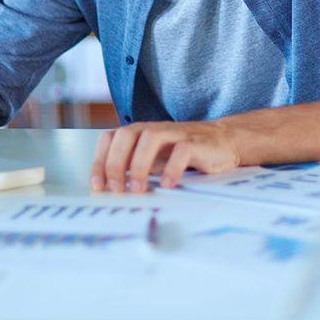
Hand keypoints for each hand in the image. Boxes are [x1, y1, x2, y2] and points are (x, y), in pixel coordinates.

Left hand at [89, 120, 240, 192]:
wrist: (222, 140)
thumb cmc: (183, 151)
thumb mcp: (153, 159)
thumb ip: (133, 167)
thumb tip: (109, 189)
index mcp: (139, 133)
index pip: (110, 138)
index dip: (100, 160)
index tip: (97, 185)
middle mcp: (154, 130)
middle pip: (126, 135)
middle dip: (116, 163)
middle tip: (116, 188)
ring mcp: (175, 134)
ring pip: (150, 138)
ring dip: (140, 165)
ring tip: (139, 189)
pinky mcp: (196, 143)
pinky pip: (181, 150)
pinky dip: (172, 168)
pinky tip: (167, 184)